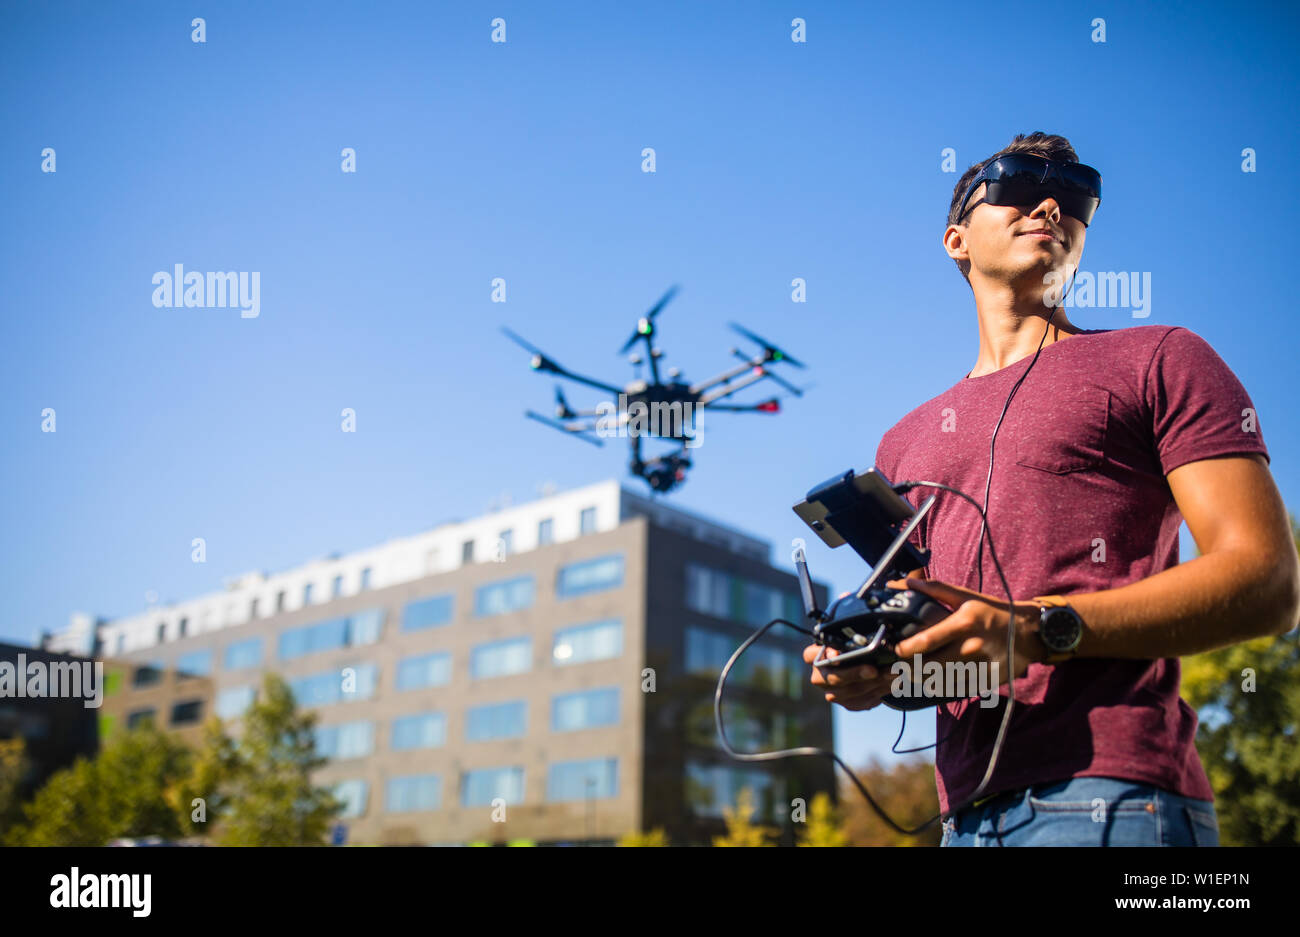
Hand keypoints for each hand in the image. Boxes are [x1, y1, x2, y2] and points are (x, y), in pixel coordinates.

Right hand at [802, 577, 916, 711]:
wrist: (861, 665)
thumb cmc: (852, 642)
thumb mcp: (848, 626)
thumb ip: (846, 612)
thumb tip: (845, 596)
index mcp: (814, 654)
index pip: (810, 655)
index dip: (825, 655)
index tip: (837, 654)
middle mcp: (819, 675)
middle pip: (832, 679)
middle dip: (854, 674)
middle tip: (874, 669)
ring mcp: (832, 692)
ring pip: (849, 692)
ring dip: (872, 684)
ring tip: (893, 674)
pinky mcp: (847, 703)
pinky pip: (861, 702)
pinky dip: (877, 694)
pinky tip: (891, 684)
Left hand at [891, 578, 1044, 683]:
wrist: (1029, 634)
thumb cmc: (994, 613)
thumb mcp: (967, 597)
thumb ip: (936, 589)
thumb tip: (907, 581)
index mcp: (963, 624)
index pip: (925, 642)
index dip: (904, 649)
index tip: (895, 649)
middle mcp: (970, 648)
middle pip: (927, 667)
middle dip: (907, 668)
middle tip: (898, 665)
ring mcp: (978, 668)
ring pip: (937, 683)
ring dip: (921, 679)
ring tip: (912, 672)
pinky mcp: (984, 682)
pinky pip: (953, 690)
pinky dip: (939, 687)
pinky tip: (933, 679)